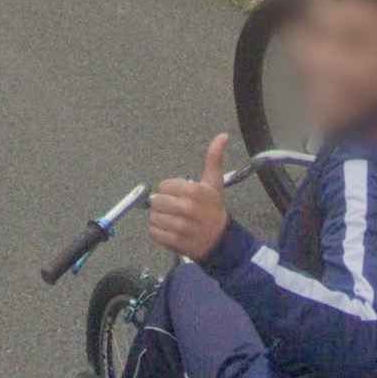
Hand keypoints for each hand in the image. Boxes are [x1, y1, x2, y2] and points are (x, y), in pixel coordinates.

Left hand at [148, 134, 231, 262]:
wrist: (221, 240)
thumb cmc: (214, 209)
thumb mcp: (214, 182)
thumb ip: (214, 158)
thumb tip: (222, 135)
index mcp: (195, 191)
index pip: (164, 186)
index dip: (170, 190)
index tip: (181, 196)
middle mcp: (187, 208)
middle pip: (156, 201)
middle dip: (164, 204)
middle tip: (176, 209)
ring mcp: (181, 227)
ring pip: (154, 217)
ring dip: (160, 218)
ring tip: (174, 220)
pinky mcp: (175, 242)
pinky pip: (154, 233)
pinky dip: (159, 232)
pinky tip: (171, 230)